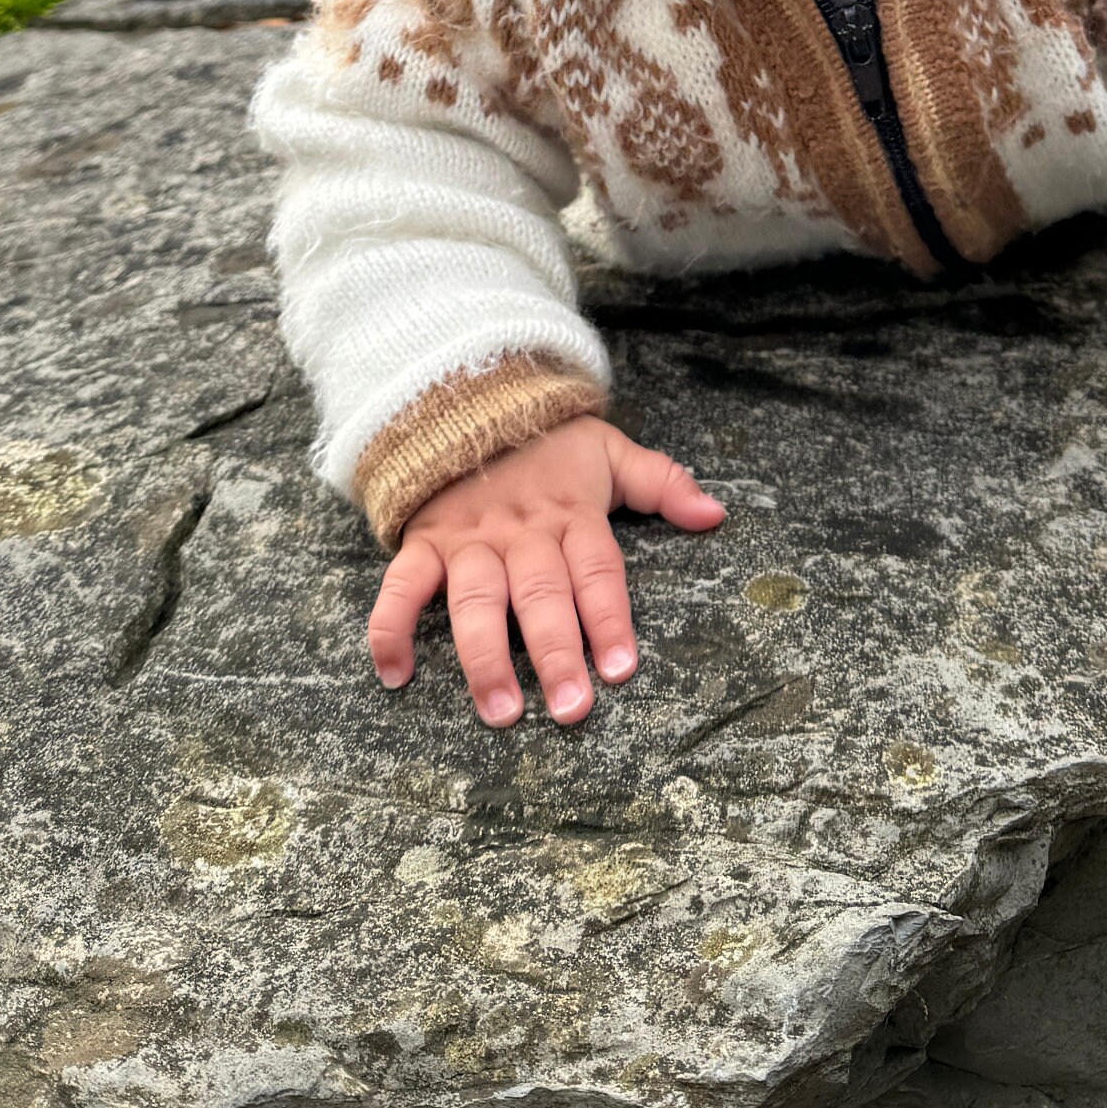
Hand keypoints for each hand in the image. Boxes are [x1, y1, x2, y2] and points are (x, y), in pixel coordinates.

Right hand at [368, 414, 725, 726]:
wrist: (467, 395)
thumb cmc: (546, 441)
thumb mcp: (608, 449)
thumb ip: (662, 483)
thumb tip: (716, 515)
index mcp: (570, 513)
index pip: (597, 570)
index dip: (609, 618)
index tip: (621, 669)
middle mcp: (521, 531)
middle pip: (541, 595)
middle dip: (556, 653)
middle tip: (571, 710)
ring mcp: (468, 538)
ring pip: (477, 600)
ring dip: (486, 657)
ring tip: (500, 712)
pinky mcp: (423, 541)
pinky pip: (401, 585)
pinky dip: (391, 627)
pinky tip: (395, 675)